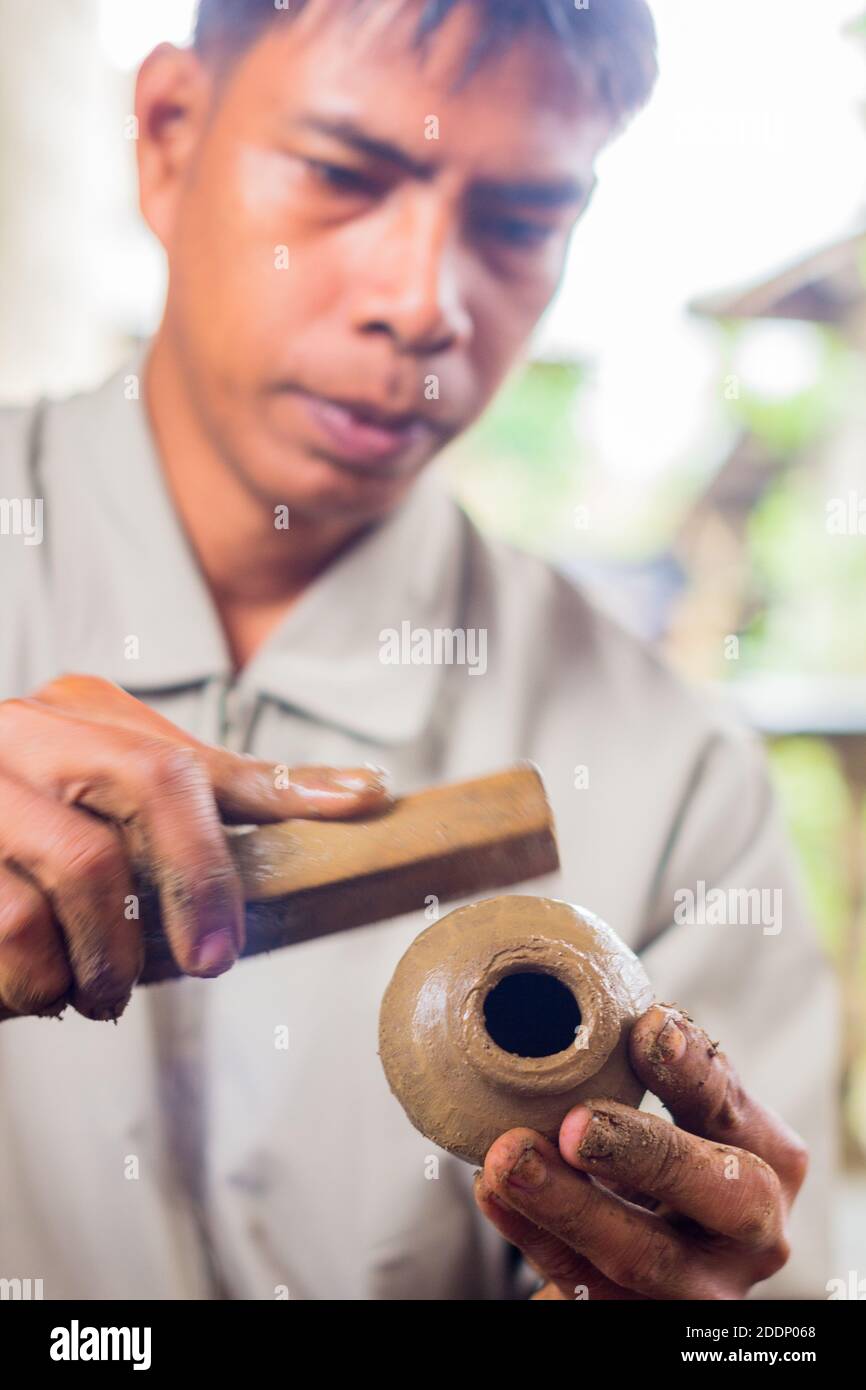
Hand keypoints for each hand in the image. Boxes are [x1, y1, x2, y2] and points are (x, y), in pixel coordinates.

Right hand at [0, 674, 390, 1021]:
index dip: (241, 836)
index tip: (273, 902)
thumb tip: (363, 793)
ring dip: (105, 956)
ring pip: (75, 871)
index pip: (180, 767)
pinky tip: (41, 992)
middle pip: (141, 792)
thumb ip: (227, 793)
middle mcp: (23, 733)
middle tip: (207, 964)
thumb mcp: (125, 790)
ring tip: (102, 994)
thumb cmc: (39, 824)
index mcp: (78, 713)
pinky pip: (7, 929)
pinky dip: (36, 982)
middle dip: (191, 886)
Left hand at [474, 1004, 808, 1299]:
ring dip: (567, 1203)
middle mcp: (751, 1232)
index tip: (647, 1025)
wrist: (658, 1260)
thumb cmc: (669, 1161)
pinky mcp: (638, 1318)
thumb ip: (666, 1070)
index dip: (694, 1070)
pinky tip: (494, 1192)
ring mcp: (699, 1286)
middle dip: (645, 1152)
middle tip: (577, 1123)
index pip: (734, 1109)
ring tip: (508, 1157)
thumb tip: (617, 1006)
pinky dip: (532, 1235)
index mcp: (769, 1160)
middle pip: (716, 1193)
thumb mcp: (688, 1118)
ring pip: (639, 1254)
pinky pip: (582, 1285)